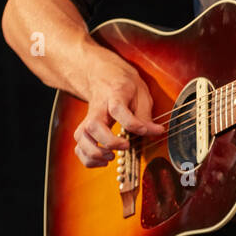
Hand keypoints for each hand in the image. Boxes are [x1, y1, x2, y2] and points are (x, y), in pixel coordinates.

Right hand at [72, 53, 164, 167]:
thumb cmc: (124, 86)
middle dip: (108, 141)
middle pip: (93, 125)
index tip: (143, 130)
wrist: (103, 75)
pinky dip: (87, 158)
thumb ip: (146, 115)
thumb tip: (157, 132)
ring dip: (94, 152)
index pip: (117, 108)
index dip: (131, 123)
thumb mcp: (141, 93)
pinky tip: (103, 160)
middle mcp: (98, 108)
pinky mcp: (85, 129)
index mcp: (114, 95)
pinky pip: (79, 146)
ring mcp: (88, 119)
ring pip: (81, 137)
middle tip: (126, 146)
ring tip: (111, 157)